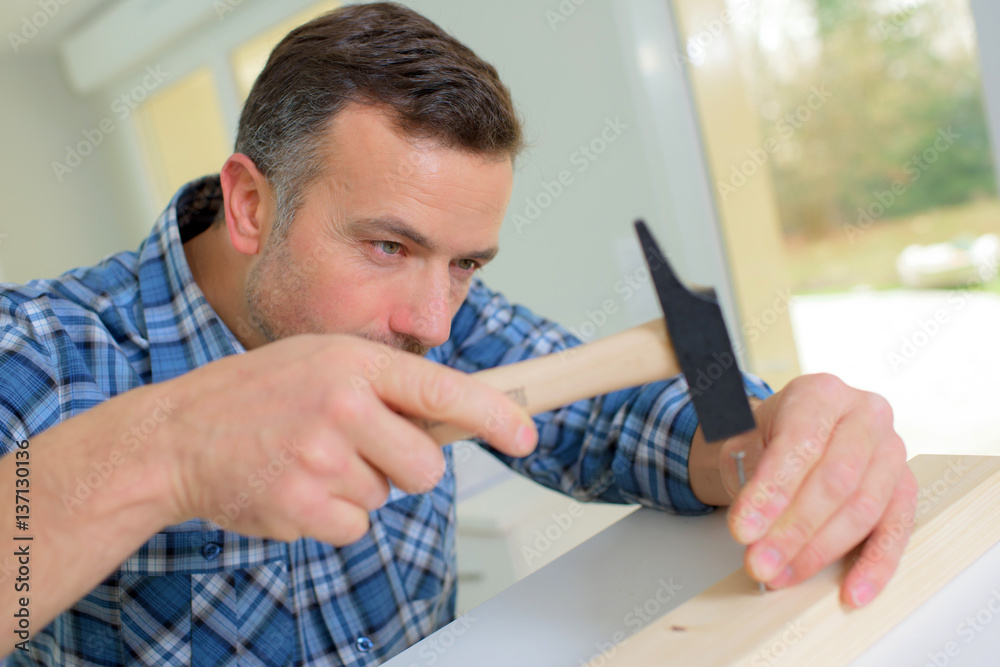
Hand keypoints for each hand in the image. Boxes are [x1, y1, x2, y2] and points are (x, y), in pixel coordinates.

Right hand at [159, 334, 537, 544]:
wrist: (177, 435)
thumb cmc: (258, 394)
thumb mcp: (325, 361)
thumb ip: (386, 383)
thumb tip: (458, 414)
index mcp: (354, 363)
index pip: (445, 392)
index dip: (495, 417)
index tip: (526, 435)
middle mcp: (342, 406)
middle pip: (426, 467)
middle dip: (406, 468)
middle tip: (360, 448)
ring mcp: (320, 458)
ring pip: (386, 497)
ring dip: (359, 487)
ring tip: (310, 457)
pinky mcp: (301, 506)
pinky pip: (355, 527)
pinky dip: (333, 516)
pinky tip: (297, 486)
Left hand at [720, 374, 916, 607]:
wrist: (791, 433)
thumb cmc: (769, 436)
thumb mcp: (745, 439)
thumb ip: (749, 475)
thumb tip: (752, 527)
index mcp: (822, 393)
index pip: (800, 445)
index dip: (771, 492)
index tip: (743, 529)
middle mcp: (866, 416)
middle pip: (834, 482)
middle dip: (793, 529)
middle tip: (759, 561)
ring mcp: (892, 452)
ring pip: (863, 511)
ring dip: (819, 551)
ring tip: (782, 574)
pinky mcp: (905, 488)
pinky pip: (896, 531)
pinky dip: (875, 565)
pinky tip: (853, 590)